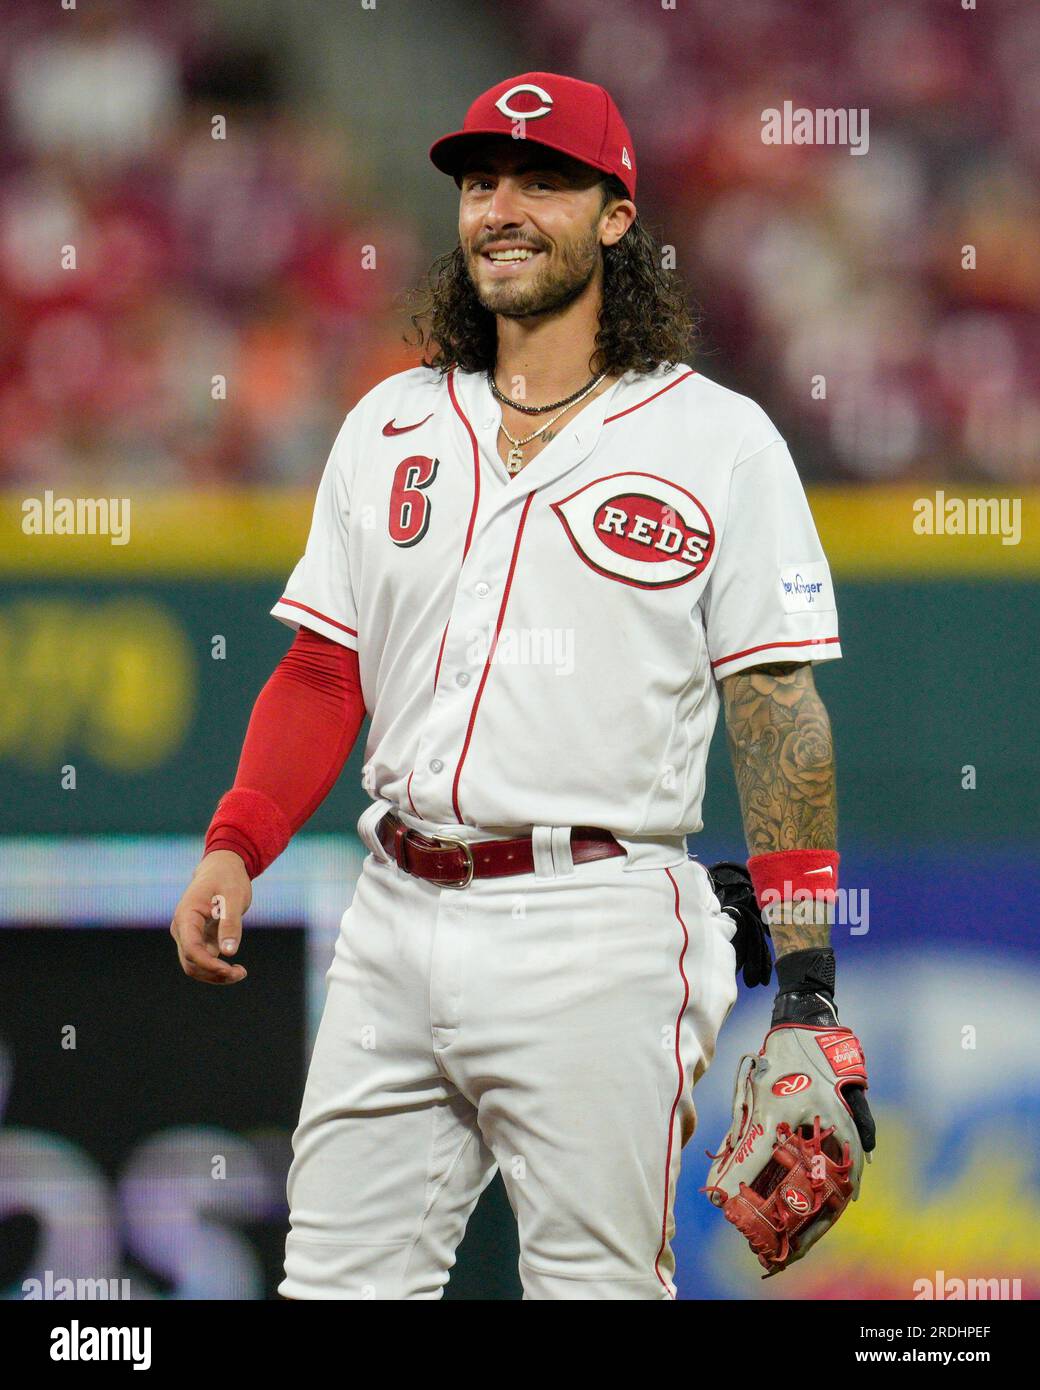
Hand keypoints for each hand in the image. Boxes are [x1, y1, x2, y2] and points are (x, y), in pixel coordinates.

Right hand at [170, 850, 251, 984]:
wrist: (222, 868)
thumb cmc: (228, 879)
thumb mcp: (234, 897)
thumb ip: (231, 923)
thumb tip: (229, 953)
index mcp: (186, 916)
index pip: (191, 949)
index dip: (209, 964)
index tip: (229, 969)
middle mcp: (182, 929)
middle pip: (191, 963)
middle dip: (214, 973)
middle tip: (241, 973)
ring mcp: (188, 935)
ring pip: (195, 966)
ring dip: (215, 975)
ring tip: (241, 973)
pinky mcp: (198, 939)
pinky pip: (203, 961)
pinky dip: (217, 969)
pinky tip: (236, 969)